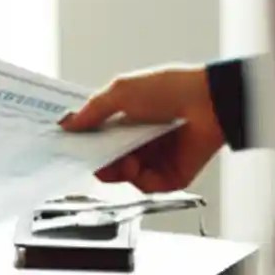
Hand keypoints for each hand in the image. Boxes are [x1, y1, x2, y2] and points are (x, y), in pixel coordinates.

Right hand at [59, 66, 223, 192]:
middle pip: (109, 159)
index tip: (70, 145)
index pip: (99, 137)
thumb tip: (68, 123)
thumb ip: (93, 110)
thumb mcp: (121, 91)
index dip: (85, 141)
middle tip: (90, 157)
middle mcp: (141, 140)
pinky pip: (146, 185)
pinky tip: (136, 166)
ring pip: (124, 175)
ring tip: (120, 159)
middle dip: (98, 159)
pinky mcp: (171, 176)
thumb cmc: (169, 89)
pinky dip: (138, 178)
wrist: (206, 102)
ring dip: (116, 170)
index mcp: (129, 118)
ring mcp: (155, 158)